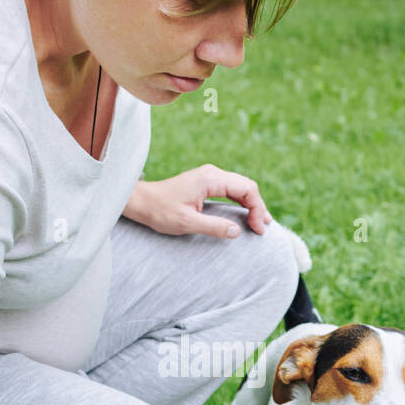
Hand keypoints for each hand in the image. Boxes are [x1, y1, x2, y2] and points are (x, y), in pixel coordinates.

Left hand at [124, 164, 273, 238]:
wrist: (141, 201)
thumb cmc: (160, 211)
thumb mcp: (186, 222)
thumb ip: (213, 226)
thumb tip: (237, 231)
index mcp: (210, 179)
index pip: (246, 189)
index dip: (257, 209)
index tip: (258, 229)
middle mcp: (212, 173)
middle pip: (247, 185)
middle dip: (258, 207)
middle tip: (263, 228)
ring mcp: (209, 176)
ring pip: (241, 186)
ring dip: (252, 204)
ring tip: (260, 223)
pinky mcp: (206, 182)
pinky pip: (231, 189)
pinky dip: (241, 201)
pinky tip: (246, 214)